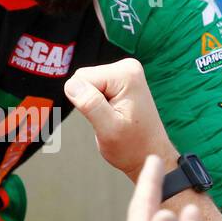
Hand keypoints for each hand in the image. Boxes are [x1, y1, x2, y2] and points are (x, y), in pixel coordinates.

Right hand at [65, 59, 176, 181]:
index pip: (81, 77)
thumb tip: (71, 85)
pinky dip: (98, 103)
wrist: (150, 152)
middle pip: (83, 77)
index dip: (84, 101)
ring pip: (87, 83)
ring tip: (112, 117)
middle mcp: (127, 68)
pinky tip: (112, 113)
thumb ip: (91, 105)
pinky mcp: (121, 80)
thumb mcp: (108, 130)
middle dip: (88, 101)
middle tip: (107, 119)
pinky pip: (94, 87)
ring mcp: (124, 73)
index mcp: (126, 75)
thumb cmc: (134, 146)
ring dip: (93, 103)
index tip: (102, 116)